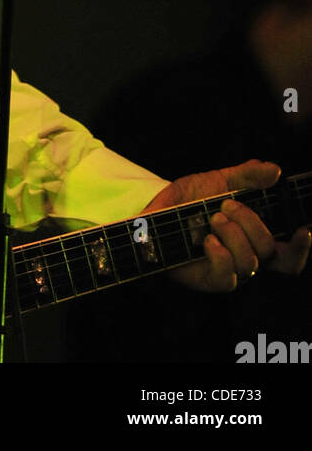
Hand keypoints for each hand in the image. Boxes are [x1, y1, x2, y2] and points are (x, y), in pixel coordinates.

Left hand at [144, 159, 310, 293]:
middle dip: (252, 222)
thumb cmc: (189, 200)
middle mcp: (246, 256)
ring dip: (234, 235)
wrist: (153, 214)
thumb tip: (275, 170)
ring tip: (213, 218)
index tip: (303, 229)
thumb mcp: (218, 180)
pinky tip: (207, 240)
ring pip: (251, 263)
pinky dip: (221, 254)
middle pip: (270, 250)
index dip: (301, 247)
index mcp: (254, 236)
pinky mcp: (210, 280)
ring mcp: (229, 270)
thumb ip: (247, 175)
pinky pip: (229, 277)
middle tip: (226, 205)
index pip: (288, 254)